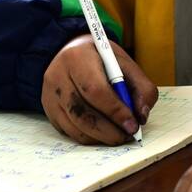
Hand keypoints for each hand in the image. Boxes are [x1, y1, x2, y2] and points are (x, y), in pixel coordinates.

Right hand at [41, 35, 157, 144]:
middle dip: (108, 130)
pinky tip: (103, 133)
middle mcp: (57, 75)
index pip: (95, 90)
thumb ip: (141, 88)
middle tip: (127, 135)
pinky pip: (69, 132)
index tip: (133, 124)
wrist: (73, 54)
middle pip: (82, 113)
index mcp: (78, 57)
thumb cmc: (102, 60)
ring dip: (100, 137)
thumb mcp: (125, 64)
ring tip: (118, 136)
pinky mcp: (49, 110)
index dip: (115, 111)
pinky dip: (89, 137)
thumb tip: (141, 116)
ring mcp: (50, 95)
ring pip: (75, 126)